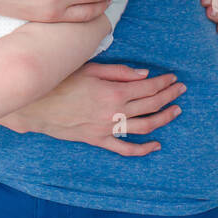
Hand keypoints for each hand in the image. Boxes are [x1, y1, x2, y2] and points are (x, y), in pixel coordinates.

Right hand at [2, 62, 184, 155]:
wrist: (36, 105)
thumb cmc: (60, 81)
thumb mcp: (89, 68)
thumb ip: (119, 71)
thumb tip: (144, 74)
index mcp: (113, 91)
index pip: (148, 87)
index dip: (164, 82)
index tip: (173, 78)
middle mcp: (114, 111)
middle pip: (150, 104)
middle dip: (169, 96)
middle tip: (180, 89)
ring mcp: (107, 128)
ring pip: (145, 126)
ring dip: (164, 118)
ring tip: (176, 111)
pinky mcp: (98, 140)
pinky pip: (125, 148)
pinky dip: (142, 149)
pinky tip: (156, 145)